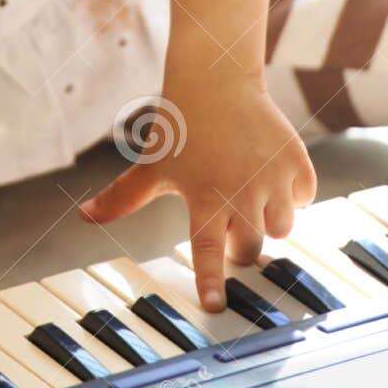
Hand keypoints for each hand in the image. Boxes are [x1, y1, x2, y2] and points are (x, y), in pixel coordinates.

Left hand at [80, 73, 315, 314]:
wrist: (217, 80)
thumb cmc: (181, 127)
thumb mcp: (153, 166)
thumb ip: (123, 198)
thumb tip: (84, 216)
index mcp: (203, 198)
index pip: (206, 252)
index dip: (210, 281)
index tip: (215, 307)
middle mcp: (241, 192)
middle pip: (250, 249)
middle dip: (241, 246)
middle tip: (230, 224)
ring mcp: (272, 177)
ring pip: (282, 228)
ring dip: (269, 221)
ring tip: (251, 195)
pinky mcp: (297, 161)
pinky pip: (304, 198)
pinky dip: (293, 193)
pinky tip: (272, 174)